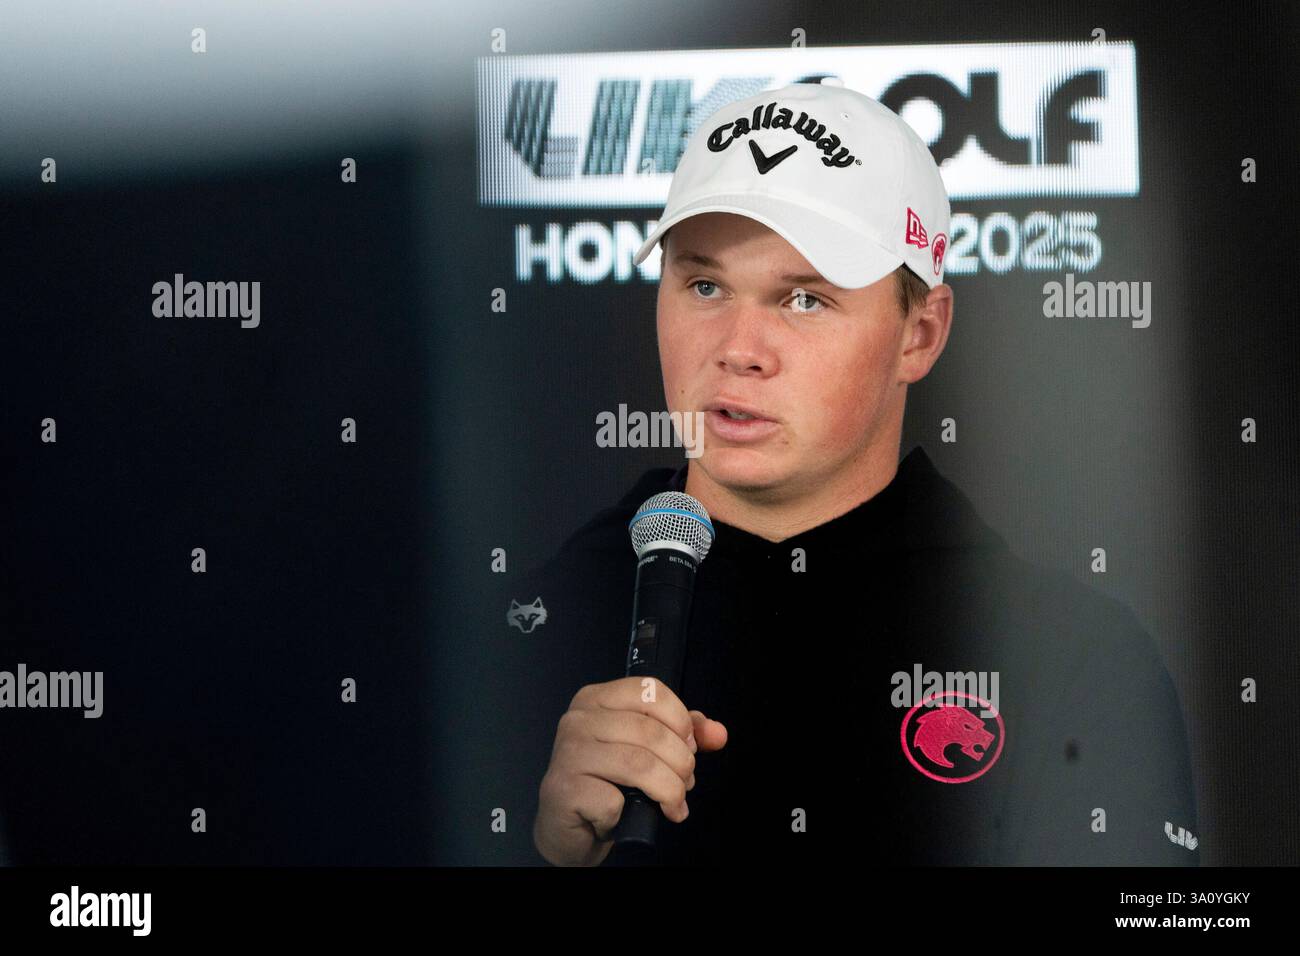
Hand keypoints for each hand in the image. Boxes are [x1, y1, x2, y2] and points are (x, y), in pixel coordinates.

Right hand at [533, 676, 727, 865]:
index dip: (680, 720)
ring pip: (638, 764)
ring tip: (672, 803)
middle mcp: (579, 720)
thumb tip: (717, 733)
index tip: (689, 745)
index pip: (649, 690)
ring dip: (668, 789)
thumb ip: (682, 735)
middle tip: (685, 782)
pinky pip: (613, 799)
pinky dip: (630, 813)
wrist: (572, 825)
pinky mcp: (564, 788)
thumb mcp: (647, 751)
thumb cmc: (607, 783)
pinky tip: (626, 815)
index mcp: (597, 699)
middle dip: (681, 762)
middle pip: (649, 731)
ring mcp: (568, 753)